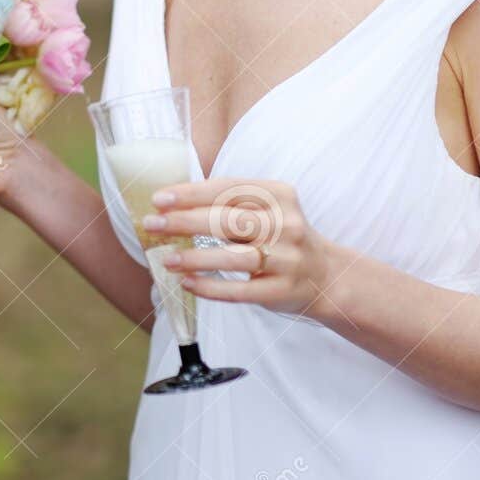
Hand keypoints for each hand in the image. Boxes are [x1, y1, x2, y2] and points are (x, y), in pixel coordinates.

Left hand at [143, 178, 337, 317]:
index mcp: (279, 195)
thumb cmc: (280, 237)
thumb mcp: (265, 209)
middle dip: (185, 221)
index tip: (160, 199)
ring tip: (166, 258)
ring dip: (195, 258)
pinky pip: (241, 290)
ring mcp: (287, 259)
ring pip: (234, 257)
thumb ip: (228, 204)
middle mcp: (286, 224)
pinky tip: (187, 283)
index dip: (192, 193)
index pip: (229, 189)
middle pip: (229, 220)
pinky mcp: (282, 290)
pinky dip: (211, 287)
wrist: (326, 275)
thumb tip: (171, 204)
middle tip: (152, 224)